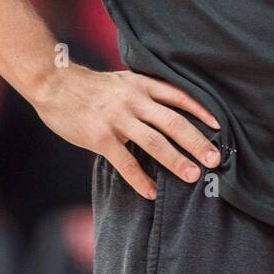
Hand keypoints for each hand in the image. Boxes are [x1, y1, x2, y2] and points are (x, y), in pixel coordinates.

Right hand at [31, 66, 221, 199]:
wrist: (54, 84)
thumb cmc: (89, 87)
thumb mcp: (121, 81)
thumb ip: (143, 93)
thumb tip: (170, 112)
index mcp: (140, 85)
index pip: (179, 96)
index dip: (201, 111)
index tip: (219, 127)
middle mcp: (133, 100)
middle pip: (173, 122)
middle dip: (197, 143)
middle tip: (214, 160)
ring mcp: (117, 118)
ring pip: (155, 142)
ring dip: (176, 161)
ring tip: (192, 176)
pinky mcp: (100, 136)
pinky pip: (125, 162)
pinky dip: (140, 180)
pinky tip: (151, 192)